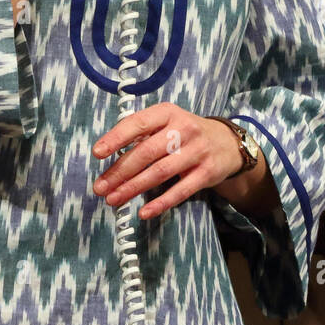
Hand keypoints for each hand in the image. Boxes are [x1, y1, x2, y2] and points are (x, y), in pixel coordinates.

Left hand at [92, 103, 243, 219]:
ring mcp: (197, 151)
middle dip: (120, 171)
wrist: (227, 143)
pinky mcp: (207, 173)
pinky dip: (161, 203)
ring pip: (160, 172)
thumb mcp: (167, 122)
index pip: (138, 123)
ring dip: (134, 188)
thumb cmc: (185, 133)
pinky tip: (143, 212)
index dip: (116, 138)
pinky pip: (181, 191)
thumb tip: (109, 155)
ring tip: (113, 200)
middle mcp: (183, 129)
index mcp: (168, 113)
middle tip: (100, 187)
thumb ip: (142, 134)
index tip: (97, 153)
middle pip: (147, 152)